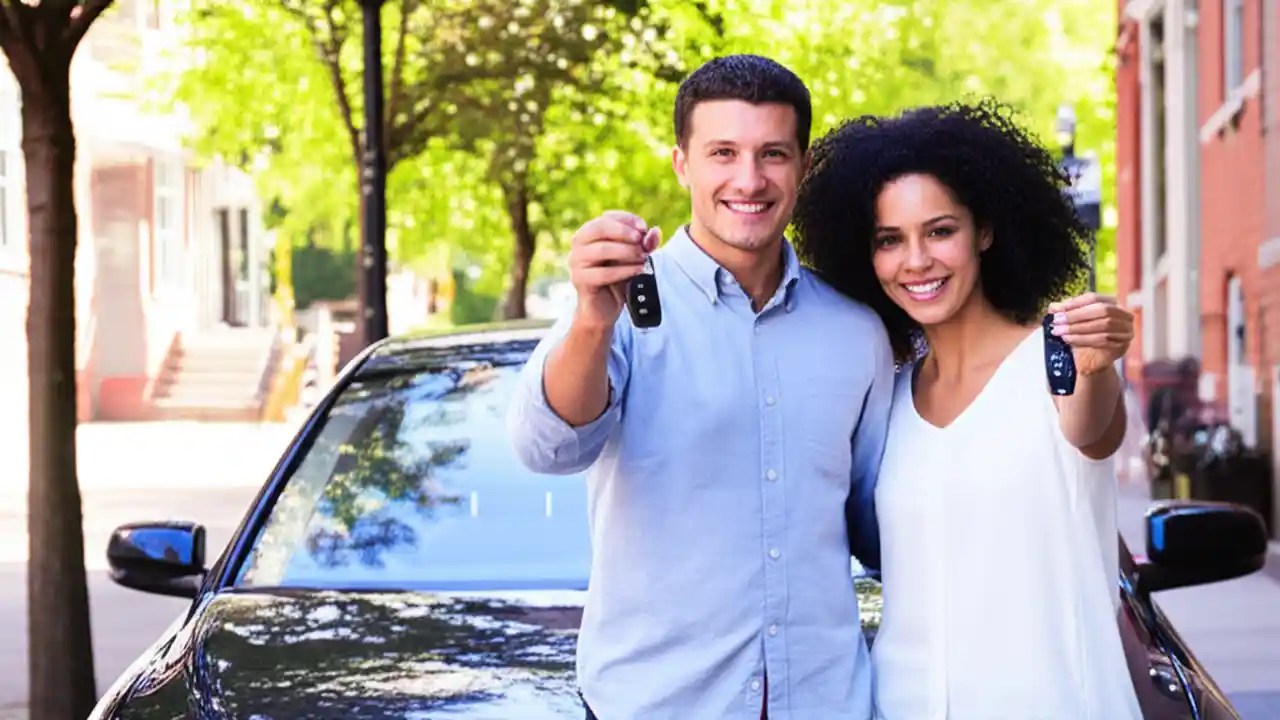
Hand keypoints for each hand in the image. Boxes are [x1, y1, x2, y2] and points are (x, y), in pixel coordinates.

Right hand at [567, 210, 660, 329]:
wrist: (603, 308)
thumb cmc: (617, 278)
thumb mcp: (633, 257)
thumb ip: (645, 244)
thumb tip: (654, 232)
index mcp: (589, 233)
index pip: (606, 217)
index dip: (627, 219)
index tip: (644, 228)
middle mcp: (578, 244)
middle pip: (599, 228)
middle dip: (624, 232)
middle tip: (642, 241)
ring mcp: (576, 262)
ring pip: (602, 250)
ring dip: (626, 252)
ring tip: (643, 257)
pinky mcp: (580, 280)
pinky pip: (603, 273)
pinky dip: (624, 270)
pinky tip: (638, 270)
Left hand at [1047, 293, 1134, 376]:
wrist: (1092, 360)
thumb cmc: (1083, 336)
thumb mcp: (1073, 322)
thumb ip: (1065, 312)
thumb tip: (1053, 306)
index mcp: (1112, 303)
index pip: (1095, 298)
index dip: (1076, 302)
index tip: (1058, 309)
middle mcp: (1124, 315)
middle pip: (1101, 310)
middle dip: (1076, 315)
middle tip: (1057, 320)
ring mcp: (1126, 330)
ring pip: (1103, 325)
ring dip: (1078, 328)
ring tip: (1060, 331)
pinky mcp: (1122, 344)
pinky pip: (1102, 340)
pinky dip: (1083, 338)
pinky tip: (1068, 339)